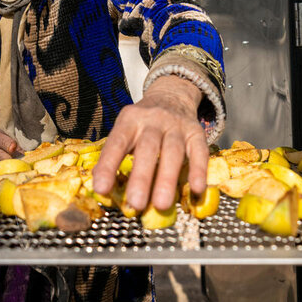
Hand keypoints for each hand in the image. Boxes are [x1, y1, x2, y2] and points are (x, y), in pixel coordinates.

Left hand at [92, 75, 207, 210]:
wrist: (172, 96)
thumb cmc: (143, 125)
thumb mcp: (126, 130)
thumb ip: (115, 155)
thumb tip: (103, 190)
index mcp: (129, 119)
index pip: (117, 143)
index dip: (108, 165)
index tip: (101, 189)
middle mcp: (153, 119)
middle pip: (147, 148)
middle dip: (141, 177)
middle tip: (136, 204)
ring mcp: (176, 125)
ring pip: (173, 152)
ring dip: (167, 179)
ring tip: (161, 205)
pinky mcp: (196, 132)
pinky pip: (199, 151)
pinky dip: (199, 171)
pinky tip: (196, 189)